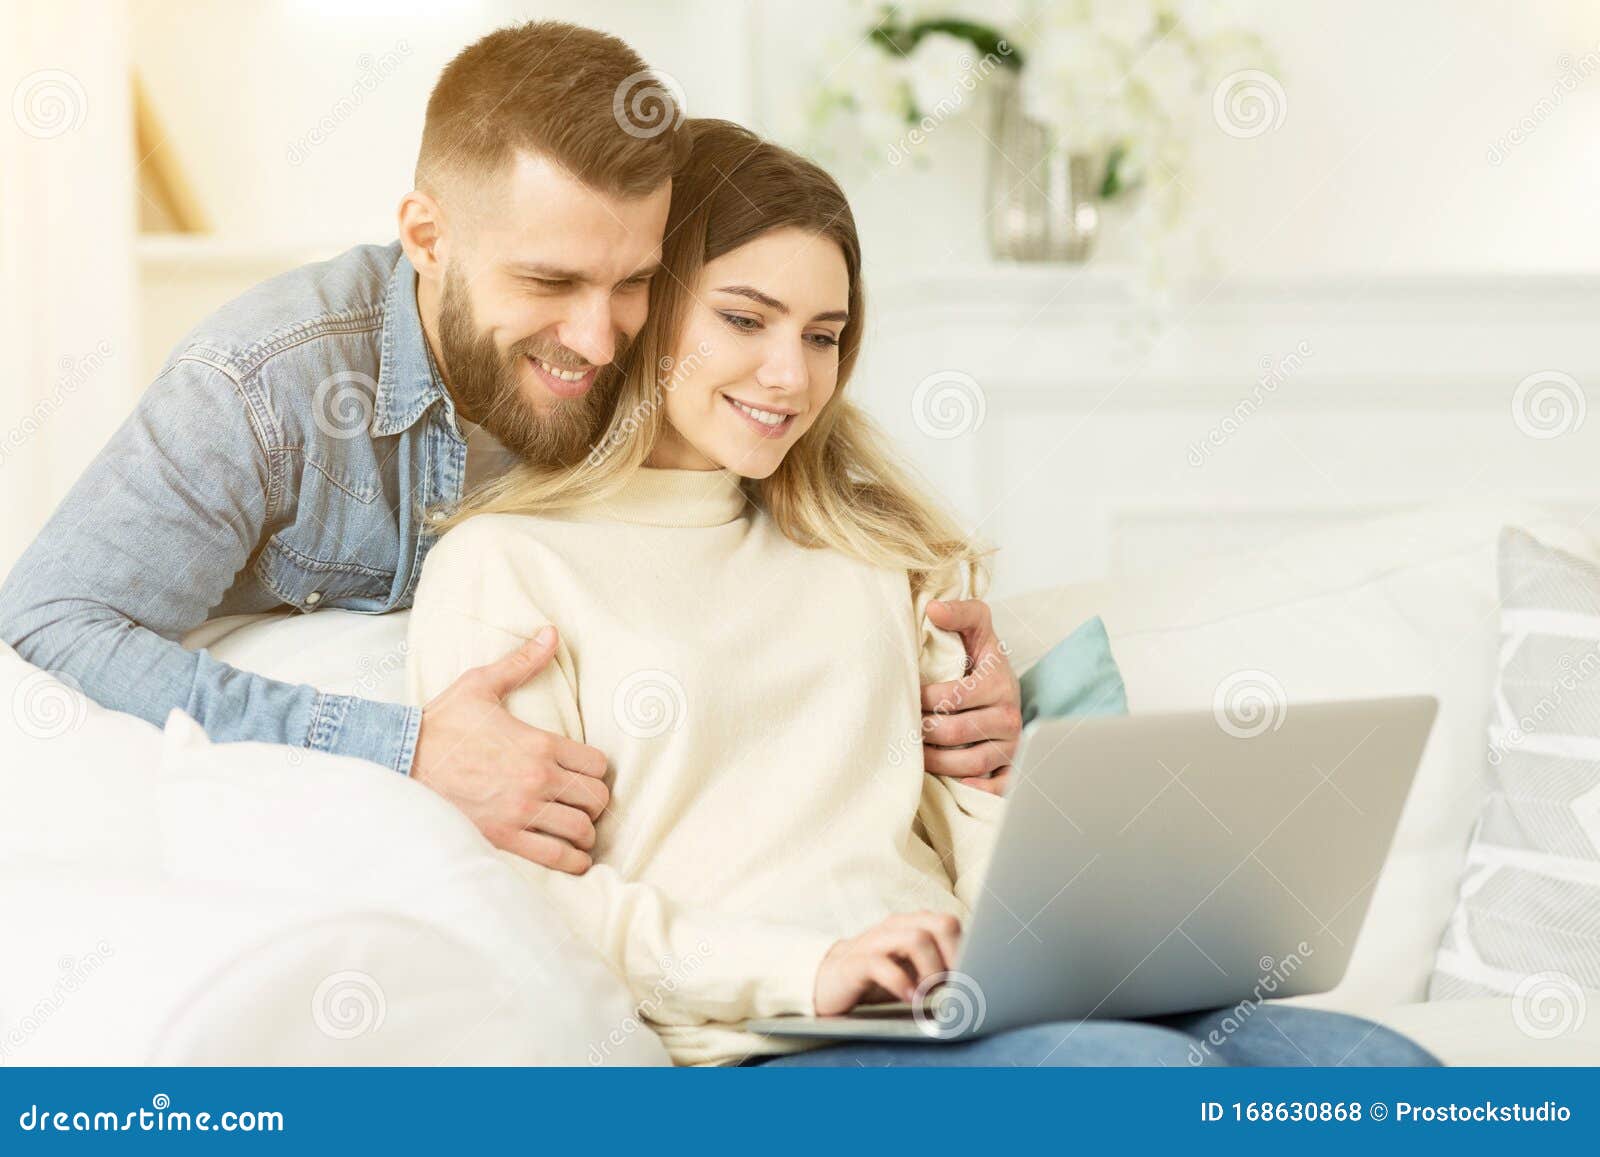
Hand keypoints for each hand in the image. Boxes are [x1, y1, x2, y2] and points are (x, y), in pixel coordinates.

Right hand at [411, 626, 608, 873]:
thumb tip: (551, 633)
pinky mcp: (505, 838)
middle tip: (583, 802)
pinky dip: (573, 861)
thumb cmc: (442, 724)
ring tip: (576, 828)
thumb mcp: (480, 686)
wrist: (400, 761)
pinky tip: (572, 856)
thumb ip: (522, 663)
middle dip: (595, 802)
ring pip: (581, 830)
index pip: (597, 764)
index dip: (597, 770)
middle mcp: (537, 780)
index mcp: (538, 744)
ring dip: (585, 832)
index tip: (585, 773)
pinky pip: (557, 858)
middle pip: (596, 799)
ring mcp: (522, 812)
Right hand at [814, 911, 962, 1015]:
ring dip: (931, 971)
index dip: (966, 951)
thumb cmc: (879, 977)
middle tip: (952, 985)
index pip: (951, 924)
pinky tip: (908, 998)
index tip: (969, 979)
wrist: (828, 982)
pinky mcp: (855, 962)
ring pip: (916, 939)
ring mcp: (875, 941)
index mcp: (914, 924)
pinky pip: (882, 964)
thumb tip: (974, 982)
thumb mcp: (912, 970)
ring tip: (928, 994)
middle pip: (941, 925)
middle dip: (954, 957)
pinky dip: (901, 983)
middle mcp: (896, 926)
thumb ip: (939, 967)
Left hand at [921, 598, 1022, 794]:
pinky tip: (954, 783)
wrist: (1006, 688)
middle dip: (923, 732)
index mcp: (999, 682)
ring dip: (936, 762)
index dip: (923, 699)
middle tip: (902, 729)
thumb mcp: (978, 630)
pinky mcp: (1013, 767)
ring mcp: (1012, 744)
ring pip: (969, 763)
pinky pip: (997, 788)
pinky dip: (976, 789)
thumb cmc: (984, 662)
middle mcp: (1009, 716)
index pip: (952, 697)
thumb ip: (961, 613)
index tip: (908, 697)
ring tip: (914, 754)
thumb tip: (934, 609)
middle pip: (956, 733)